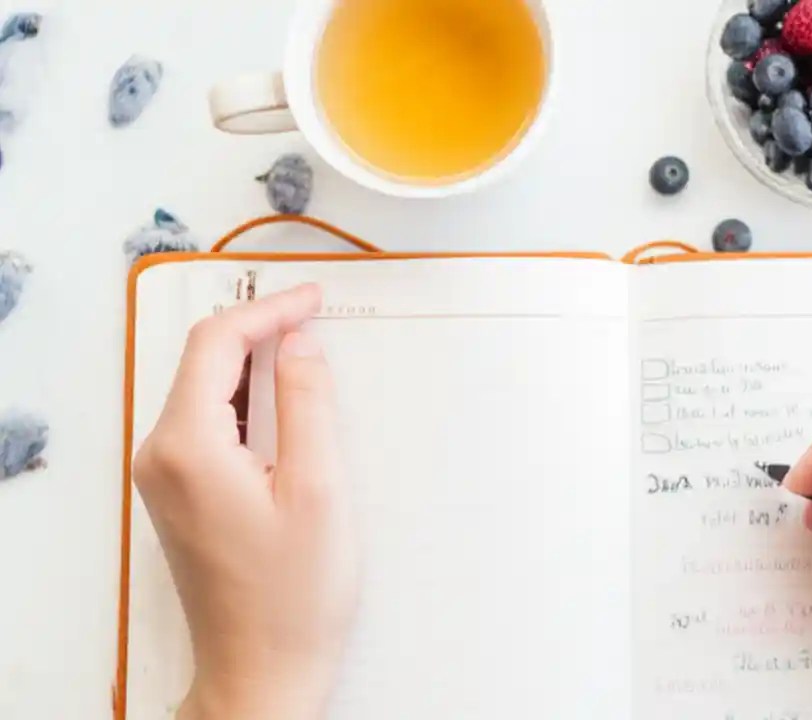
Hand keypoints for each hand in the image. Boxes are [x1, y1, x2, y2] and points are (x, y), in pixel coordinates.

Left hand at [133, 285, 356, 719]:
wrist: (261, 673)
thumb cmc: (293, 597)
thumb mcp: (319, 489)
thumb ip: (307, 405)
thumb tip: (300, 345)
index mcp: (187, 447)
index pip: (216, 344)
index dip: (268, 310)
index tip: (314, 297)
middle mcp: (161, 456)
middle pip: (202, 361)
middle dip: (257, 328)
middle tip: (313, 312)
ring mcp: (164, 478)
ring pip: (203, 390)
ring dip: (250, 362)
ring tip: (304, 347)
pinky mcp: (179, 496)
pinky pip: (204, 424)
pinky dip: (242, 398)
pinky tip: (280, 400)